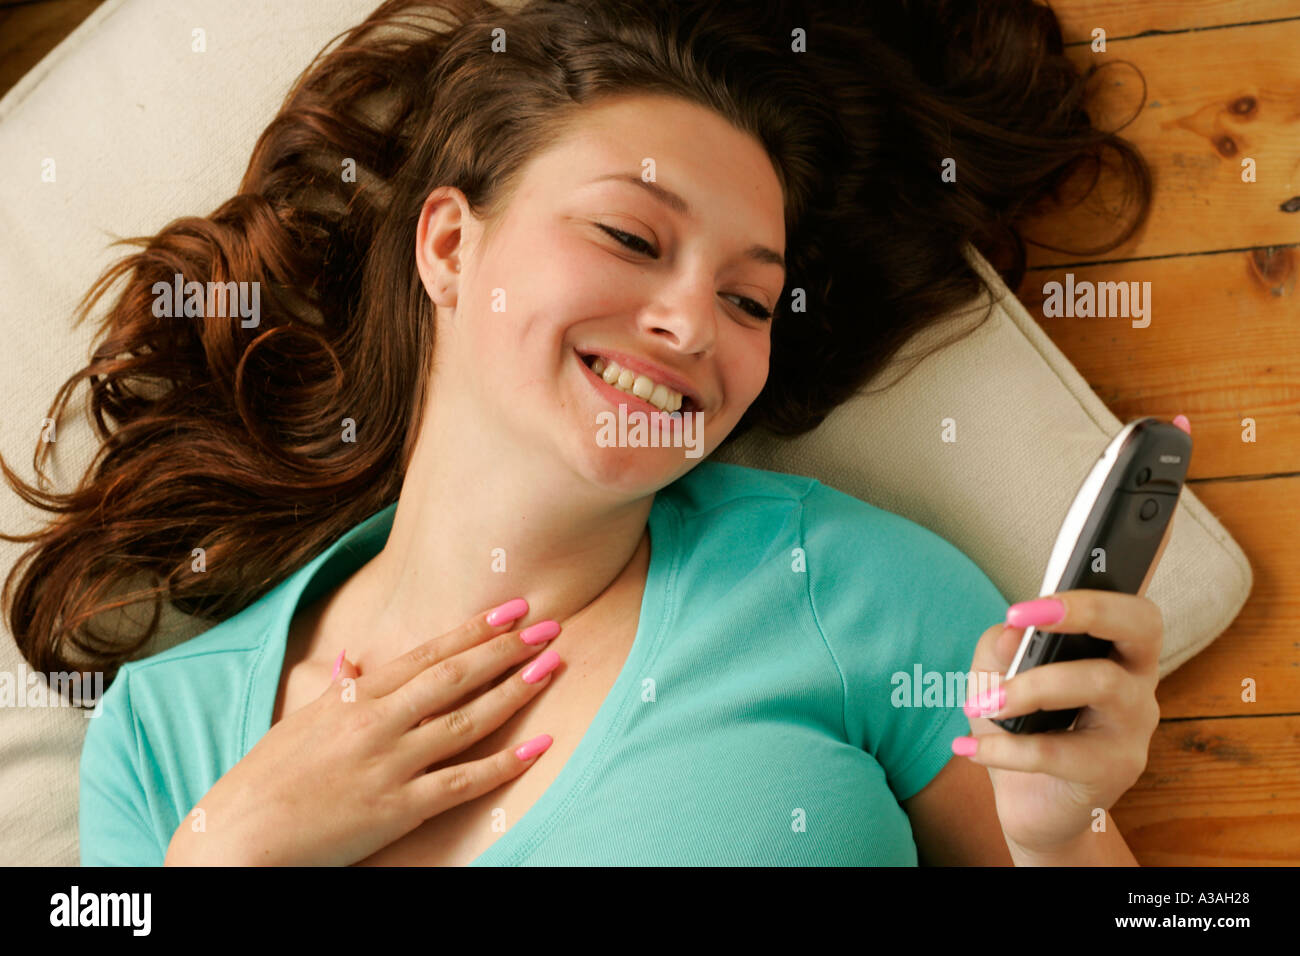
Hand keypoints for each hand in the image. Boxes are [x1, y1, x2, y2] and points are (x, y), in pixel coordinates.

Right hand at [163, 598, 562, 865]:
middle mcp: (376, 723)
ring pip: (466, 721)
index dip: (473, 630)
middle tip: (549, 627)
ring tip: (551, 668)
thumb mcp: (298, 723)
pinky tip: (538, 747)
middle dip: (505, 649)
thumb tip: (351, 659)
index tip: (512, 610)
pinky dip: (504, 765)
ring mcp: (390, 765)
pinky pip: (463, 782)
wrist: (237, 838)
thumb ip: (333, 690)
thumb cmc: (264, 780)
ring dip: (514, 692)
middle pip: (454, 677)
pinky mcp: (398, 809)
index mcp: (353, 698)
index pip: (426, 654)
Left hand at [955, 414, 1186, 855]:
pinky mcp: (1105, 773)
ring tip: (987, 699)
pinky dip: (1000, 748)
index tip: (1173, 432)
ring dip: (1030, 689)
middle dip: (1083, 607)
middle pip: (1140, 621)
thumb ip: (1004, 639)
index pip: (1140, 570)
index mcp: (1113, 638)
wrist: (1034, 805)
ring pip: (1096, 685)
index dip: (1154, 511)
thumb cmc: (1022, 720)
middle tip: (1023, 608)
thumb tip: (1008, 629)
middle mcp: (1137, 675)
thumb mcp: (1003, 669)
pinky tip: (967, 745)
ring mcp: (1130, 727)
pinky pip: (1052, 754)